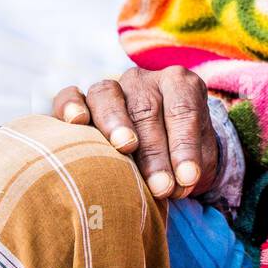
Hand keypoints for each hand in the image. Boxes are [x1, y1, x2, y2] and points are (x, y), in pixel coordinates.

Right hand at [52, 67, 219, 200]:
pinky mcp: (80, 100)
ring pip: (108, 95)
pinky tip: (77, 121)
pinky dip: (70, 105)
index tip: (188, 178)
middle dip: (154, 151)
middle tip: (161, 187)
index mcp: (180, 85)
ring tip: (125, 147)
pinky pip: (70, 95)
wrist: (156, 151)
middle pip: (146, 108)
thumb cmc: (180, 157)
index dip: (186, 144)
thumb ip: (193, 168)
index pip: (184, 110)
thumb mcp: (198, 160)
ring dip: (116, 123)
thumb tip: (177, 185)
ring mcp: (111, 87)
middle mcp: (144, 80)